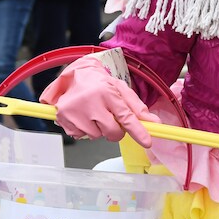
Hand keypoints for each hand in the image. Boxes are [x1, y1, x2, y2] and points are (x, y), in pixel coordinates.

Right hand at [39, 55, 159, 146]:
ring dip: (99, 129)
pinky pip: (81, 136)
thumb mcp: (120, 89)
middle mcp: (90, 101)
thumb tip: (154, 122)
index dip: (138, 131)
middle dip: (116, 130)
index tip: (147, 141)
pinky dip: (85, 130)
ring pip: (96, 136)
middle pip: (112, 131)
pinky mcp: (64, 119)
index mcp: (107, 92)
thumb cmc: (99, 84)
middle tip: (111, 118)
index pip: (126, 116)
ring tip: (94, 114)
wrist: (73, 77)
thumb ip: (137, 107)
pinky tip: (83, 117)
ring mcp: (75, 111)